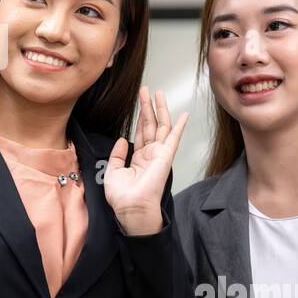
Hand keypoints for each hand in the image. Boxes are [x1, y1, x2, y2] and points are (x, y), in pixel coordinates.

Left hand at [103, 87, 188, 235]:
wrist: (131, 208)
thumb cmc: (123, 196)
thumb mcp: (113, 171)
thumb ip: (118, 154)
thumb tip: (122, 139)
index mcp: (139, 158)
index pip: (141, 132)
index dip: (140, 117)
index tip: (140, 102)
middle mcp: (151, 154)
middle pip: (151, 125)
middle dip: (148, 107)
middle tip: (146, 90)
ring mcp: (159, 154)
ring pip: (161, 126)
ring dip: (160, 109)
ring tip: (157, 93)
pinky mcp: (165, 156)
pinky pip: (174, 138)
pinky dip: (180, 126)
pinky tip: (184, 114)